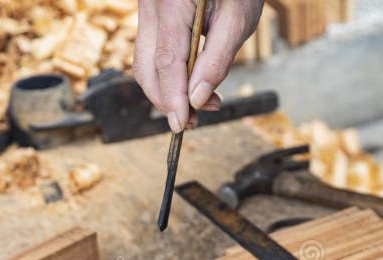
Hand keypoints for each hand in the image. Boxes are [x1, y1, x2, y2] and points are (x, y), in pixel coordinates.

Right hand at [134, 0, 263, 132]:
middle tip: (195, 121)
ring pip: (145, 63)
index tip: (181, 124)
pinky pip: (152, 52)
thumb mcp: (238, 19)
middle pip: (146, 66)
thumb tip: (197, 99)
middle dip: (167, 100)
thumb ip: (217, 60)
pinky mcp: (152, 17)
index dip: (172, 97)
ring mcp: (147, 10)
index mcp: (172, 1)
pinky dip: (169, 75)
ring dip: (168, 91)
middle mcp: (151, 4)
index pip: (167, 60)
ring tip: (202, 105)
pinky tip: (193, 85)